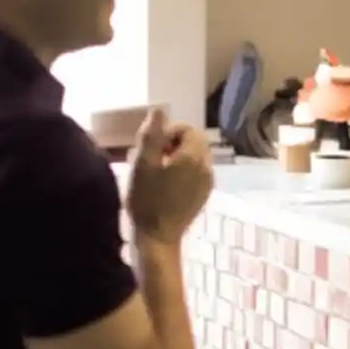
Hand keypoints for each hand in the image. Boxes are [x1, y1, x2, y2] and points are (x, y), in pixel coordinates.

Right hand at [124, 109, 213, 244]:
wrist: (157, 238)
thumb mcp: (142, 164)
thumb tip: (159, 110)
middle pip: (194, 143)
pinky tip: (164, 186)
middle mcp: (207, 168)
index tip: (150, 148)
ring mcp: (207, 184)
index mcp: (194, 157)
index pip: (187, 129)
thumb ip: (152, 134)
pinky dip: (182, 172)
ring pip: (194, 159)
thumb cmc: (146, 200)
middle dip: (172, 144)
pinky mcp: (203, 197)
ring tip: (155, 173)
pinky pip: (195, 174)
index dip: (167, 133)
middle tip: (151, 159)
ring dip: (176, 158)